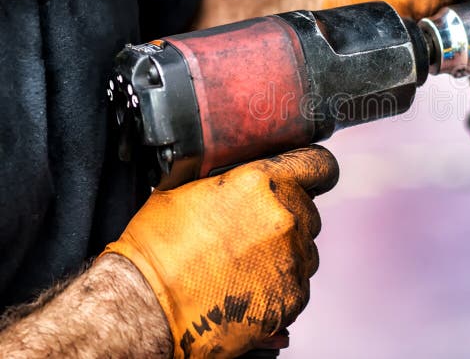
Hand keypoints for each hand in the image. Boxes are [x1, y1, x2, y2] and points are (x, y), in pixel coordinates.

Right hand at [102, 146, 338, 358]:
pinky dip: (280, 286)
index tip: (310, 179)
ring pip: (305, 249)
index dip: (315, 171)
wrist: (147, 307)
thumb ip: (228, 175)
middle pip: (309, 210)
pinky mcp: (292, 296)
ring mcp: (292, 258)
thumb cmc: (157, 248)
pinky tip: (247, 287)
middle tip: (251, 233)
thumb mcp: (183, 188)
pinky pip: (299, 284)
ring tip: (244, 264)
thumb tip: (239, 170)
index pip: (320, 165)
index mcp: (262, 182)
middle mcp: (285, 217)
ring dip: (285, 253)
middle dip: (288, 218)